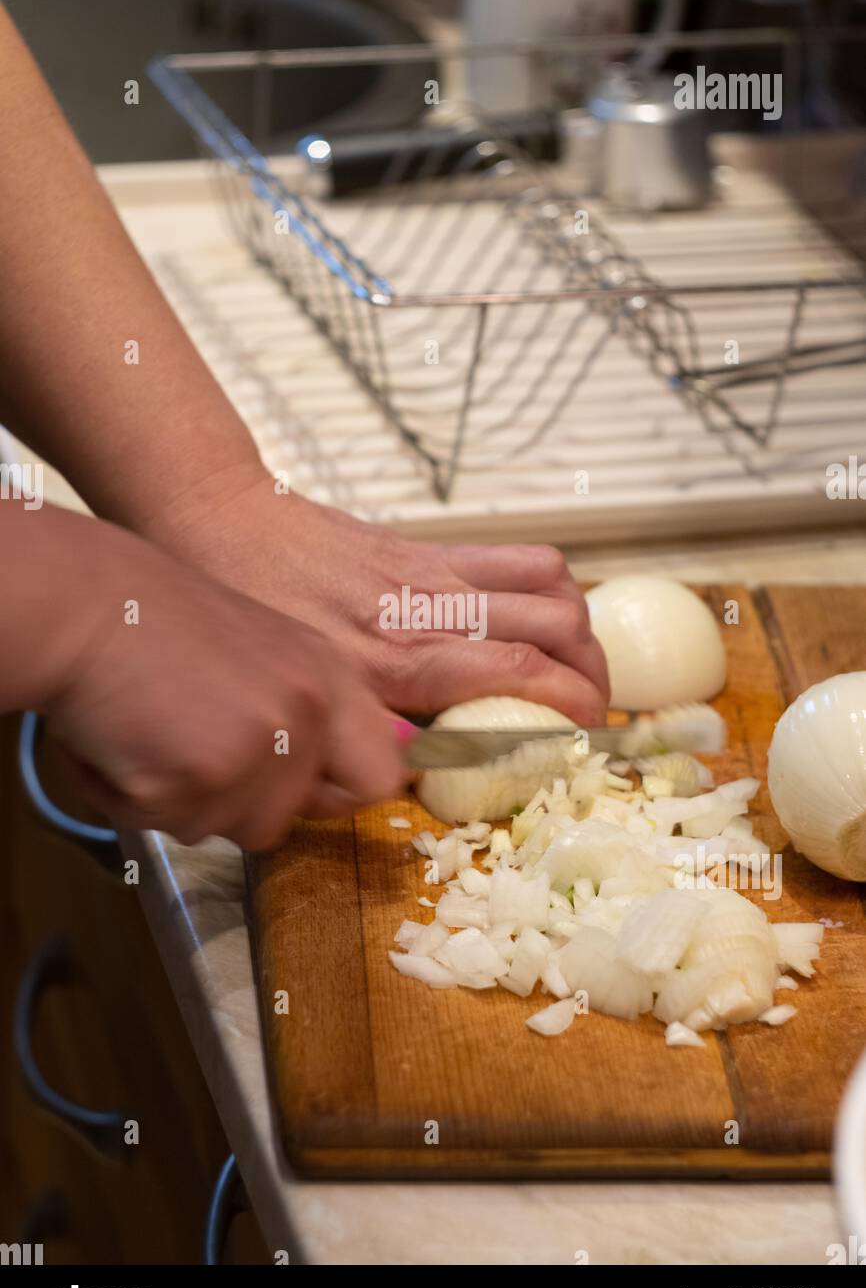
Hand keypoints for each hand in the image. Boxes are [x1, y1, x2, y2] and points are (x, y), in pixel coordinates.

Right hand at [41, 516, 401, 847]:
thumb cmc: (157, 618)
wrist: (80, 603)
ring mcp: (252, 752)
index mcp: (328, 679)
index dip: (334, 795)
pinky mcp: (194, 781)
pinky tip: (116, 740)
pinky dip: (127, 796)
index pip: (379, 778)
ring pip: (222, 830)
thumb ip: (309, 709)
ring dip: (176, 799)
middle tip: (189, 744)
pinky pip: (162, 824)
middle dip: (234, 802)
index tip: (298, 790)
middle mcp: (303, 717)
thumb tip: (357, 771)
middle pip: (285, 820)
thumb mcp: (267, 647)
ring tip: (148, 731)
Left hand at [151, 471, 610, 725]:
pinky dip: (551, 586)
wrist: (221, 522)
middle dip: (595, 675)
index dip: (573, 710)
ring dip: (582, 630)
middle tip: (591, 710)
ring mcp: (440, 574)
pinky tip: (541, 613)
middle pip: (559, 631)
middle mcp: (434, 613)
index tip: (586, 737)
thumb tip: (429, 764)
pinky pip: (520, 557)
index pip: (524, 680)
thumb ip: (374, 730)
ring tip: (576, 666)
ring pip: (554, 589)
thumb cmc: (253, 612)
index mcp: (403, 662)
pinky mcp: (432, 548)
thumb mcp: (304, 694)